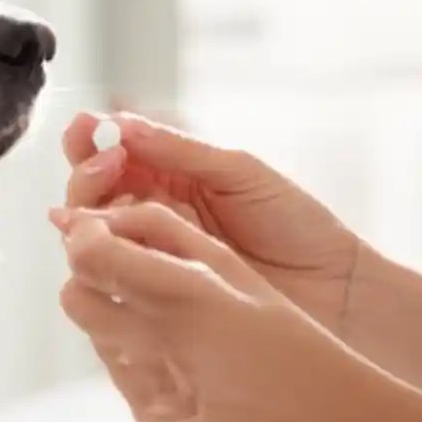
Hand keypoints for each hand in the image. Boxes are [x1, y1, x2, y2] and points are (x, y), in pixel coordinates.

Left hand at [52, 203, 376, 421]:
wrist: (317, 420)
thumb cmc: (280, 330)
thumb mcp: (230, 264)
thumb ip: (160, 229)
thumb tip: (101, 216)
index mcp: (182, 293)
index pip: (89, 254)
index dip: (84, 235)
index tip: (98, 229)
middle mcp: (156, 341)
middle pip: (74, 295)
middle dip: (88, 276)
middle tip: (120, 270)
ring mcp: (147, 383)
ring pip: (90, 330)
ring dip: (110, 311)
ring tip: (159, 314)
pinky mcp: (146, 412)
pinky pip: (114, 367)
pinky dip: (130, 349)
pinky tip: (174, 352)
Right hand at [61, 112, 360, 334]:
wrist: (335, 292)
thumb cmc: (297, 227)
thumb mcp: (239, 172)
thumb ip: (179, 150)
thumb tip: (120, 124)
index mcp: (168, 177)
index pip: (109, 154)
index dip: (88, 140)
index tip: (86, 128)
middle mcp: (148, 215)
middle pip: (88, 193)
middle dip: (86, 173)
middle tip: (108, 164)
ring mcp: (147, 257)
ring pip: (89, 233)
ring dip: (91, 213)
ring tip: (118, 203)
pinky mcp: (149, 296)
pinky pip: (108, 276)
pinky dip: (103, 258)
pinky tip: (117, 247)